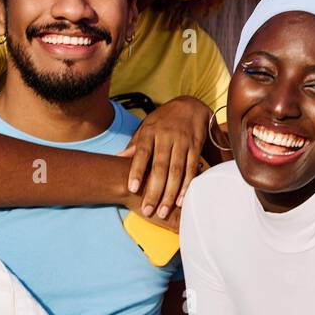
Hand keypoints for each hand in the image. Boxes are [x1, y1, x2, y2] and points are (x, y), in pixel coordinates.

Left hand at [116, 96, 210, 219]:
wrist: (191, 104)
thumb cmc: (164, 119)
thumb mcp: (147, 126)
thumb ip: (135, 144)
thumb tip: (117, 157)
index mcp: (151, 132)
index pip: (142, 153)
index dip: (136, 171)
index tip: (131, 189)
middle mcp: (167, 136)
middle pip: (160, 167)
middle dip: (154, 191)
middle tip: (148, 210)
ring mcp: (183, 141)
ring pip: (176, 171)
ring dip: (170, 193)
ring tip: (163, 210)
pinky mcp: (196, 146)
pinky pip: (192, 168)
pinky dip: (187, 185)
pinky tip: (182, 199)